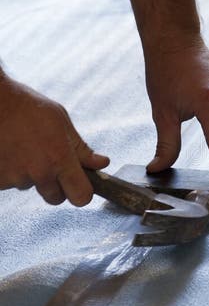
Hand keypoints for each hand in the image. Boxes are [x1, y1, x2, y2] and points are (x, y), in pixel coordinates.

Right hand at [0, 74, 109, 205]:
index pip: (81, 197)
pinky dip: (10, 171)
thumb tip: (102, 163)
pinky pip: (10, 183)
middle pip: (55, 198)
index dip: (81, 193)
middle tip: (47, 161)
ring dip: (29, 174)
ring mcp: (16, 178)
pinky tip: (9, 151)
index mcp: (60, 159)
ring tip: (23, 148)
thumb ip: (81, 148)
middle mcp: (39, 173)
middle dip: (55, 185)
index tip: (78, 185)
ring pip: (30, 186)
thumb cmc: (28, 108)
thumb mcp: (61, 121)